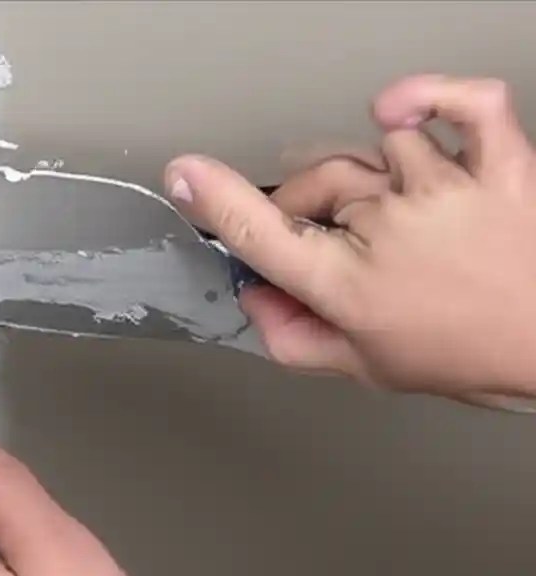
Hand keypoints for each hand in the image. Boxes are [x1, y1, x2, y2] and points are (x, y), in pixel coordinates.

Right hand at [164, 75, 535, 404]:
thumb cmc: (476, 357)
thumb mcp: (368, 369)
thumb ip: (296, 338)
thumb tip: (255, 302)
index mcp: (349, 286)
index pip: (263, 234)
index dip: (216, 201)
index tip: (184, 175)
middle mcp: (388, 231)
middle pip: (316, 184)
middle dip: (313, 206)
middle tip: (337, 236)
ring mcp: (446, 191)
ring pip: (381, 150)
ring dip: (383, 174)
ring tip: (408, 208)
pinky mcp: (501, 166)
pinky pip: (463, 104)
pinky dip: (431, 97)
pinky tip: (405, 113)